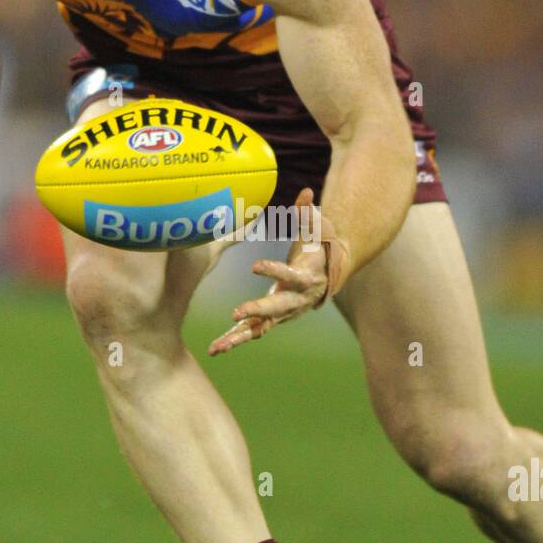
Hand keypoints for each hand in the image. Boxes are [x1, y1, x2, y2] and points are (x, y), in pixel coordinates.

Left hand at [208, 188, 344, 355]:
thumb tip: (306, 193)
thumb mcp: (315, 232)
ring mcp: (282, 313)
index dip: (274, 271)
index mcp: (305, 278)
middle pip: (276, 308)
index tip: (255, 266)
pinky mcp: (272, 320)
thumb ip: (308, 215)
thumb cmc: (317, 250)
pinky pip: (252, 332)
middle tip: (235, 313)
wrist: (327, 279)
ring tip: (217, 346)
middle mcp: (294, 300)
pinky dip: (234, 341)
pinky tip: (215, 349)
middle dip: (256, 310)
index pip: (290, 276)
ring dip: (238, 337)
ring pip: (261, 328)